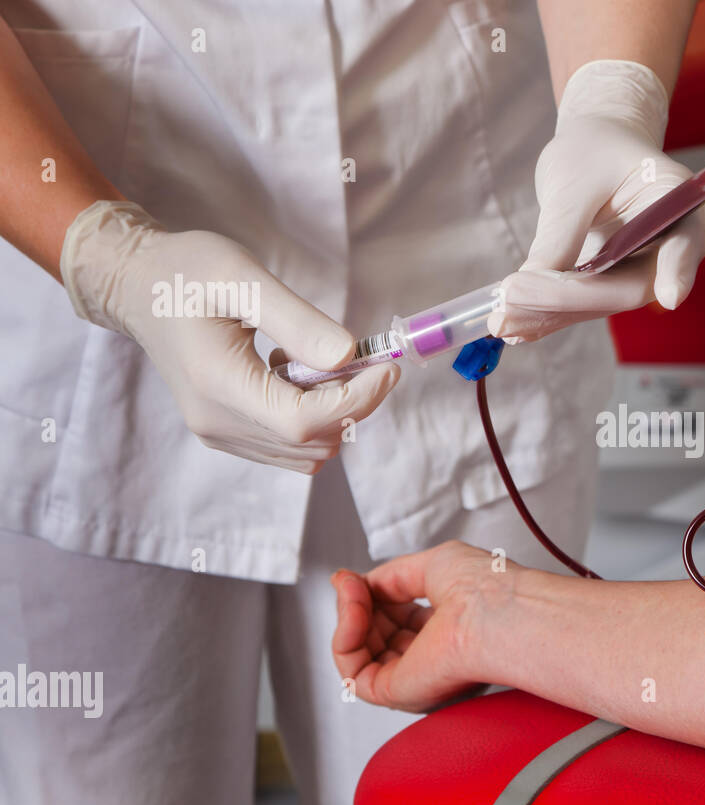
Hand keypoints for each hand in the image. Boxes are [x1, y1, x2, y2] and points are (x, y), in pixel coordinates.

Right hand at [60, 200, 399, 472]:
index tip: (387, 368)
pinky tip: (297, 377)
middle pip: (312, 442)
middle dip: (353, 404)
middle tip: (367, 359)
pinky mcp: (226, 434)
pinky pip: (289, 448)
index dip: (357, 401)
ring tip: (322, 363)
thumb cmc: (187, 273)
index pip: (305, 422)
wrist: (138, 286)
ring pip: (306, 453)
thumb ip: (298, 321)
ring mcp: (220, 434)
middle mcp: (217, 423)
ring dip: (335, 414)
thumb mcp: (243, 278)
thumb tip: (349, 357)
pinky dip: (314, 420)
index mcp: (218, 385)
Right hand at [331, 541, 493, 712]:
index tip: (356, 578)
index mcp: (450, 630)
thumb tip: (355, 582)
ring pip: (359, 654)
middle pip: (375, 636)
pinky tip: (353, 615)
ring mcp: (416, 677)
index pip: (399, 618)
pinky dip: (344, 639)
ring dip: (349, 617)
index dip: (373, 596)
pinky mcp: (397, 694)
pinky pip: (352, 674)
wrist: (494, 613)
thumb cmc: (486, 588)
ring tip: (353, 594)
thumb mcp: (432, 565)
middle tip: (352, 584)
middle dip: (357, 605)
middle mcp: (434, 658)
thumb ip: (391, 577)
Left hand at [488, 60, 704, 343]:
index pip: (683, 244)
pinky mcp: (611, 285)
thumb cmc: (592, 150)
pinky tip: (510, 326)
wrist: (594, 150)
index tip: (670, 295)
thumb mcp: (573, 180)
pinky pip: (580, 306)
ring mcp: (641, 271)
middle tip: (511, 298)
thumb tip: (530, 284)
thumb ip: (561, 232)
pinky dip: (544, 316)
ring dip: (547, 314)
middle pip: (629, 287)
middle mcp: (668, 247)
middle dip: (569, 298)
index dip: (677, 270)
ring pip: (599, 304)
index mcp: (676, 202)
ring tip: (500, 318)